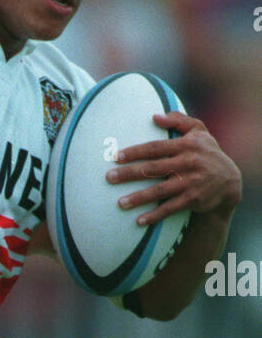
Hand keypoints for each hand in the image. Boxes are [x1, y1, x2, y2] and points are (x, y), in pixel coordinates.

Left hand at [105, 111, 241, 227]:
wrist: (229, 180)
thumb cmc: (208, 153)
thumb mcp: (200, 132)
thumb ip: (179, 121)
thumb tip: (155, 116)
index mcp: (186, 145)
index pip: (155, 148)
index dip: (135, 152)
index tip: (116, 157)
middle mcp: (188, 163)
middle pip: (153, 168)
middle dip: (129, 174)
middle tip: (109, 178)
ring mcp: (190, 182)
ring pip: (160, 190)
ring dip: (139, 198)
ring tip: (120, 203)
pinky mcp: (193, 199)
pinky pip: (171, 208)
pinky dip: (155, 215)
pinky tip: (139, 221)